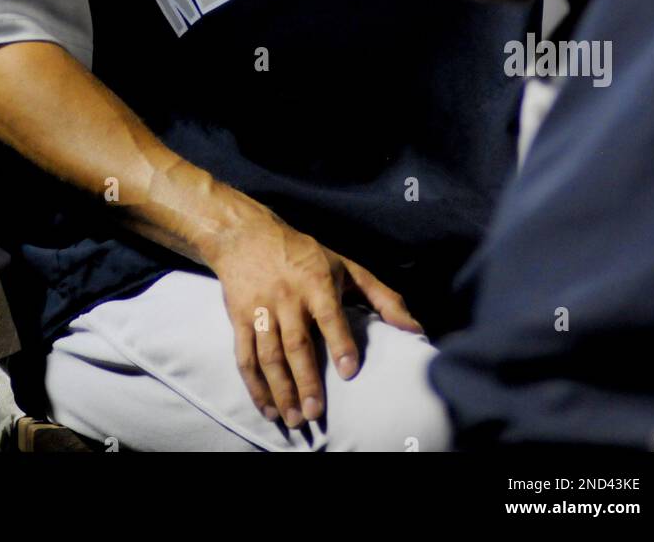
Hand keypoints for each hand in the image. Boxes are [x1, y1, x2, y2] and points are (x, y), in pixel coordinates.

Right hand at [208, 209, 422, 427]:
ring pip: (268, 355)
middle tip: (316, 413)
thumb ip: (382, 297)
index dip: (339, 342)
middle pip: (296, 343)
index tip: (349, 371)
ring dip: (280, 389)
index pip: (329, 314)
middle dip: (305, 380)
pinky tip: (269, 408)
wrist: (247, 235)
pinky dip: (255, 386)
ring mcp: (261, 309)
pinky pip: (245, 357)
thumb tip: (414, 329)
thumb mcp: (346, 267)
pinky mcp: (239, 318)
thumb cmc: (305, 254)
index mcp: (316, 281)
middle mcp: (287, 296)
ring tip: (294, 419)